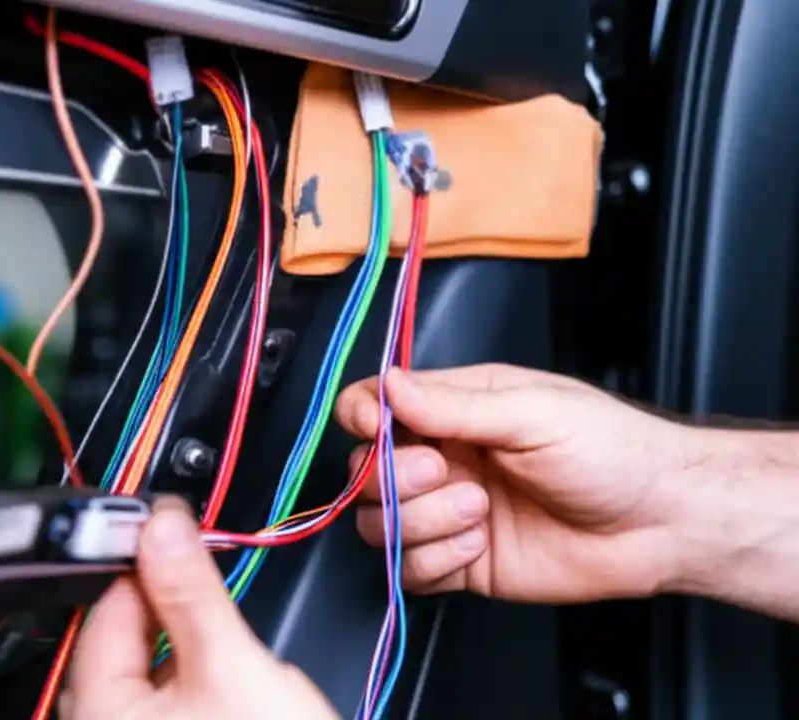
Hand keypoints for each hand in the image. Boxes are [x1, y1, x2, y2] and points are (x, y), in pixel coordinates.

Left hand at [65, 498, 336, 719]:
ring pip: (150, 677)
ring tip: (238, 660)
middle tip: (214, 583)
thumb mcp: (233, 668)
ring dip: (190, 651)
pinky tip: (240, 700)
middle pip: (124, 641)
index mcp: (94, 712)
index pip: (104, 607)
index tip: (176, 527)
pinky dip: (198, 689)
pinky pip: (168, 710)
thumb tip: (162, 525)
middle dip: (173, 610)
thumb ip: (192, 591)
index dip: (145, 559)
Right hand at [335, 364, 710, 602]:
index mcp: (456, 408)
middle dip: (393, 476)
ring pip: (380, 523)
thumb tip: (389, 383)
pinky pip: (409, 569)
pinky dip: (435, 560)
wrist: (661, 524)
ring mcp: (448, 512)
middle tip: (443, 472)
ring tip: (479, 511)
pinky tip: (479, 544)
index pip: (374, 404)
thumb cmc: (614, 453)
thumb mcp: (532, 412)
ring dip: (421, 521)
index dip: (363, 416)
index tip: (377, 427)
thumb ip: (452, 403)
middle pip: (364, 470)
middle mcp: (445, 458)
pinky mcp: (461, 562)